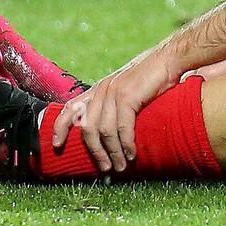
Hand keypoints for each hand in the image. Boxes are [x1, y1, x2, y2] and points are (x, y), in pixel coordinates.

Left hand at [50, 47, 175, 172]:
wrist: (169, 58)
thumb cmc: (152, 75)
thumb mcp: (127, 87)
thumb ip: (115, 103)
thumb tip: (111, 129)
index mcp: (99, 88)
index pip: (70, 107)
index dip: (59, 127)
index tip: (57, 145)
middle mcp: (102, 89)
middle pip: (87, 127)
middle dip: (95, 152)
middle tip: (105, 167)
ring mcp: (113, 91)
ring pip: (104, 131)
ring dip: (113, 152)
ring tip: (120, 165)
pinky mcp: (127, 96)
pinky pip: (122, 128)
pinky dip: (126, 144)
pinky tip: (131, 154)